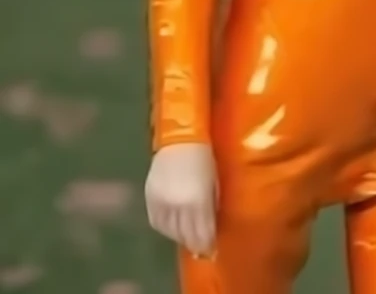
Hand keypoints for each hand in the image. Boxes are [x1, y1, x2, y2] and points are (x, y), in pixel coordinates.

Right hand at [144, 142, 217, 256]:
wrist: (180, 138)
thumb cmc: (204, 157)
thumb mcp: (214, 182)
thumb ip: (212, 206)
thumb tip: (211, 226)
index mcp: (197, 200)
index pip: (202, 233)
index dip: (207, 244)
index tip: (212, 250)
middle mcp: (177, 205)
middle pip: (186, 235)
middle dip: (195, 243)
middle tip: (202, 247)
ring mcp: (161, 203)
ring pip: (170, 232)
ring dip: (180, 236)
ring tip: (188, 236)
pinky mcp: (149, 198)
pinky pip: (156, 222)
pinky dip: (166, 228)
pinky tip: (173, 226)